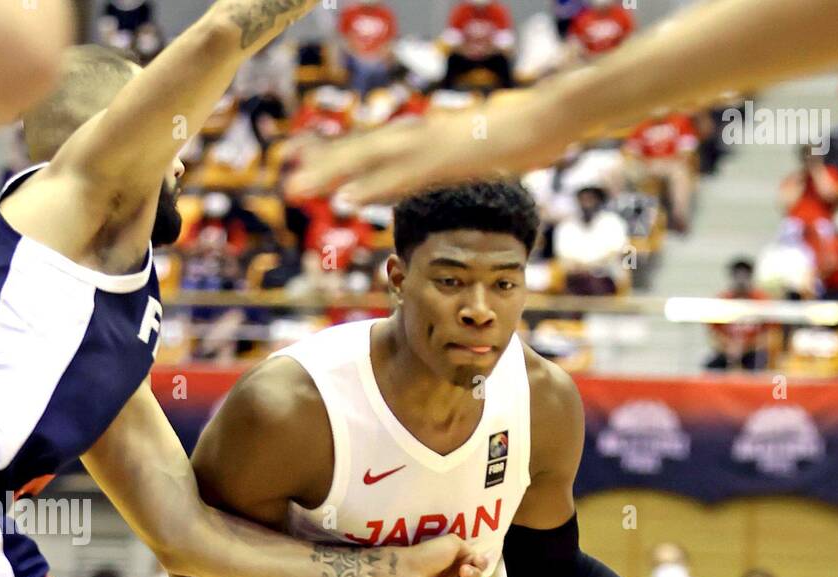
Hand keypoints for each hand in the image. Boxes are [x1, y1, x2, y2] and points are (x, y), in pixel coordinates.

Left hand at [284, 87, 573, 204]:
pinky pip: (402, 179)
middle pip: (361, 151)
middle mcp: (420, 134)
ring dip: (333, 178)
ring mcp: (432, 146)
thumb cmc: (522, 132)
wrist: (552, 114)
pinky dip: (372, 188)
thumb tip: (444, 167)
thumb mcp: (479, 151)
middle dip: (322, 169)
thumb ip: (453, 159)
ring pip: (371, 163)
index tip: (305, 170)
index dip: (337, 158)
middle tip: (286, 186)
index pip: (373, 146)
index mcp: (425, 134)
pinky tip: (349, 200)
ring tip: (299, 193)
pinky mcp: (448, 160)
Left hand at [392, 535, 484, 576]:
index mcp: (458, 560)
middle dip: (472, 576)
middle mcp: (454, 576)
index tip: (473, 562)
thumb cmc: (428, 554)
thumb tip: (475, 561)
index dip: (480, 566)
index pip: (479, 566)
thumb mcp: (452, 543)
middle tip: (462, 571)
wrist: (406, 572)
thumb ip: (469, 548)